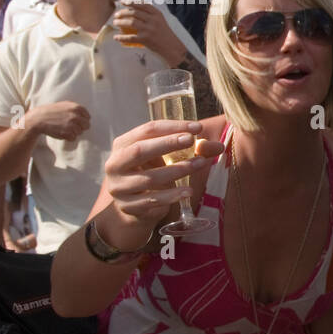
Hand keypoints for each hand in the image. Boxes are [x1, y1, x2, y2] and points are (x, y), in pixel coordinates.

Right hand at [27, 101, 89, 140]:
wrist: (38, 119)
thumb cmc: (52, 112)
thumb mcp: (65, 105)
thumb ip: (77, 109)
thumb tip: (88, 116)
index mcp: (77, 108)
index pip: (88, 117)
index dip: (82, 120)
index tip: (75, 121)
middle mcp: (76, 116)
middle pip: (86, 126)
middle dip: (80, 127)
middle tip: (69, 126)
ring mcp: (72, 125)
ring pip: (80, 133)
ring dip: (73, 132)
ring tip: (62, 128)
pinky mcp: (68, 133)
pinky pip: (73, 138)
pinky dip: (68, 137)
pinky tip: (60, 132)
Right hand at [102, 119, 222, 237]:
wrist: (137, 204)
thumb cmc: (153, 172)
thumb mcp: (165, 157)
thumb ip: (189, 149)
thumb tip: (218, 146)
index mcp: (122, 145)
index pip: (146, 130)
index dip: (172, 127)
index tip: (196, 127)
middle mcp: (115, 164)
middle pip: (139, 150)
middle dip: (167, 144)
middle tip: (191, 140)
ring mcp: (119, 187)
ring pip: (149, 177)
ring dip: (177, 170)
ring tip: (200, 163)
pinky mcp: (128, 206)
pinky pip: (152, 200)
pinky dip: (172, 195)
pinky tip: (188, 191)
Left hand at [114, 1, 186, 65]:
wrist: (172, 48)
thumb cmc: (165, 35)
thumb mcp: (160, 21)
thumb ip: (150, 15)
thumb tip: (133, 10)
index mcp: (157, 14)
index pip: (142, 4)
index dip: (131, 1)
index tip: (122, 1)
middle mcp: (153, 20)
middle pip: (134, 12)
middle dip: (122, 12)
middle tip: (116, 14)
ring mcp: (149, 30)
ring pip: (130, 22)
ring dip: (120, 22)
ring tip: (115, 22)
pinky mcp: (146, 39)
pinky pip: (130, 37)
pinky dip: (121, 37)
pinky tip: (116, 37)